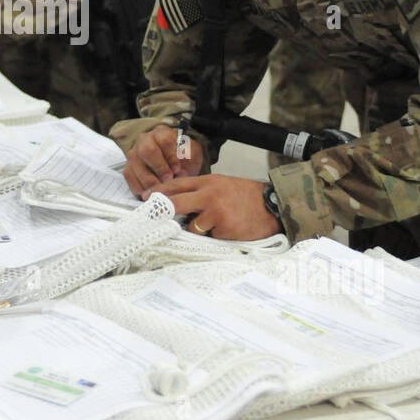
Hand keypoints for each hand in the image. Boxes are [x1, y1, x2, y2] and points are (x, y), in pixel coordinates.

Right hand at [123, 124, 205, 196]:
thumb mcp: (192, 154)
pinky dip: (139, 187)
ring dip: (148, 181)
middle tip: (168, 179)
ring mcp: (134, 154)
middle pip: (146, 151)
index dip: (171, 156)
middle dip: (158, 168)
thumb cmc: (183, 158)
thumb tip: (181, 170)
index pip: (164, 140)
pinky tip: (151, 193)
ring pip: (135, 165)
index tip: (178, 170)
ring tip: (161, 190)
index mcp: (162, 133)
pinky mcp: (129, 167)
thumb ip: (189, 159)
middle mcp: (144, 140)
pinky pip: (129, 177)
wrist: (176, 164)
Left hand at [150, 175, 282, 240]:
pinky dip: (214, 236)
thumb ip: (202, 190)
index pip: (178, 185)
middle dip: (163, 211)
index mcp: (209, 182)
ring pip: (192, 226)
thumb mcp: (222, 185)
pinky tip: (227, 229)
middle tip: (155, 217)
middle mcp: (210, 196)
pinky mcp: (223, 229)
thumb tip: (178, 201)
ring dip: (198, 229)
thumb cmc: (246, 196)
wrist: (271, 205)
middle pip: (176, 204)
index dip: (161, 192)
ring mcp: (216, 213)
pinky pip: (209, 237)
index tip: (147, 198)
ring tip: (215, 224)